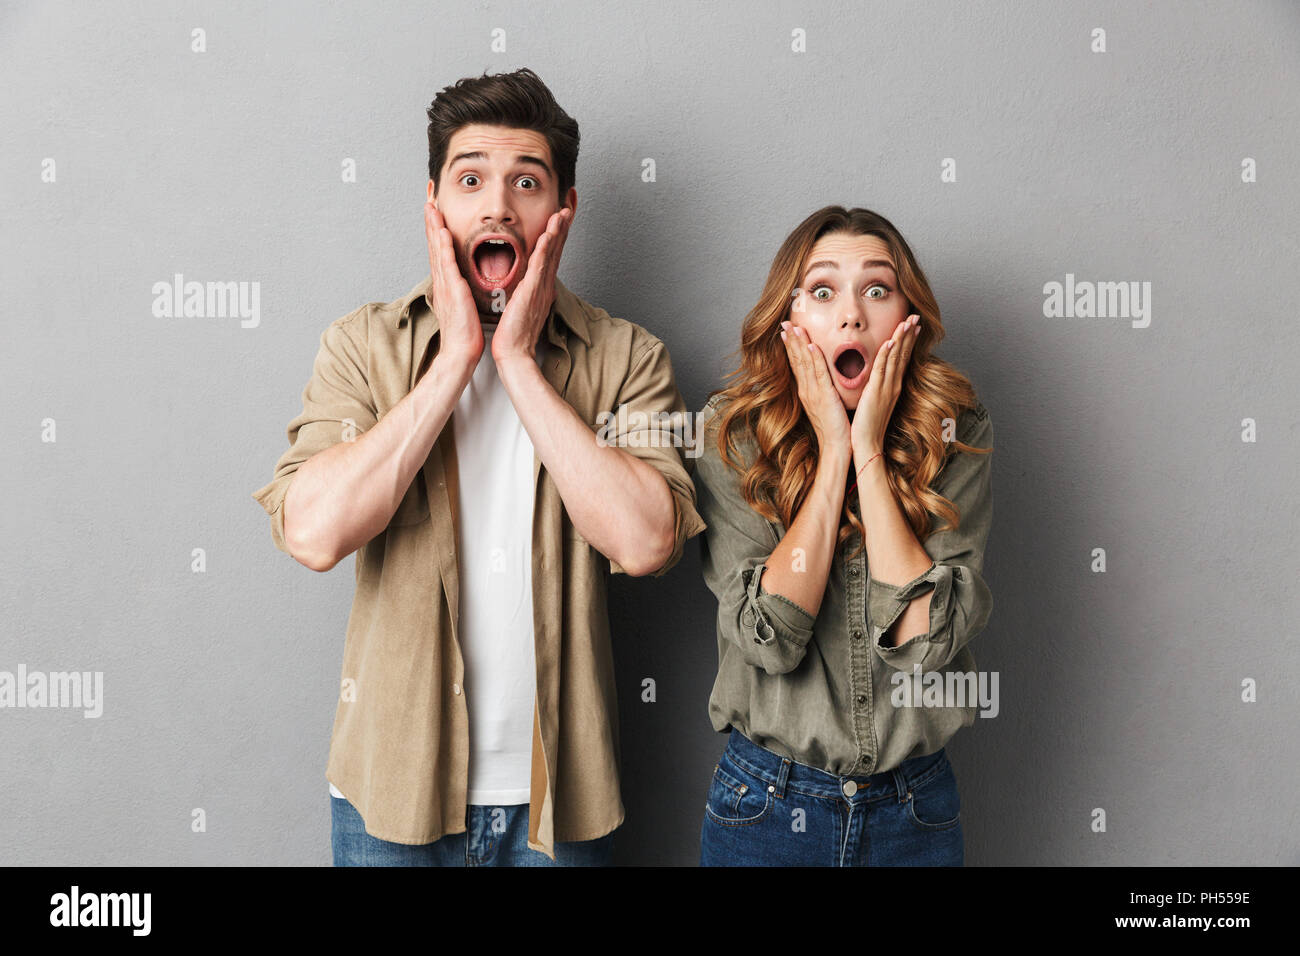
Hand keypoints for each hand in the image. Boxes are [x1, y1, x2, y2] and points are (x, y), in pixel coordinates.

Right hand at [424, 202, 482, 372]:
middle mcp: (442, 281)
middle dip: (431, 220)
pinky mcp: (452, 291)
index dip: (436, 228)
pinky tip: (441, 232)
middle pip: (434, 244)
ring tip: (431, 205)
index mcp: (446, 283)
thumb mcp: (463, 304)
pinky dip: (443, 247)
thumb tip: (462, 281)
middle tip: (429, 197)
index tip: (435, 209)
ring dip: (433, 226)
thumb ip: (461, 290)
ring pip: (437, 250)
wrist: (461, 352)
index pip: (440, 250)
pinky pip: (447, 265)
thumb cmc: (465, 332)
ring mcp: (445, 285)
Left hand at [491, 207, 572, 363]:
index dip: (558, 231)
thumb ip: (527, 290)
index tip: (562, 212)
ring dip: (558, 231)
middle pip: (557, 248)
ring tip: (563, 211)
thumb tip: (530, 282)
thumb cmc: (514, 333)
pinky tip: (550, 234)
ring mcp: (541, 287)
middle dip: (564, 224)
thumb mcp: (521, 305)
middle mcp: (545, 284)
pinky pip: (540, 267)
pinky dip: (546, 249)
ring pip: (552, 253)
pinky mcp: (533, 293)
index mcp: (541, 285)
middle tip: (570, 202)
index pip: (552, 252)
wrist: (514, 353)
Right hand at [780, 320, 851, 462]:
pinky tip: (810, 345)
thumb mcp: (826, 405)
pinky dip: (814, 358)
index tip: (786, 332)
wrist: (835, 447)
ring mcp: (813, 392)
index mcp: (807, 391)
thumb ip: (823, 390)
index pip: (797, 364)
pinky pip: (818, 373)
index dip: (791, 347)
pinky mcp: (824, 396)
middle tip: (784, 322)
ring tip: (793, 327)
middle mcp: (806, 390)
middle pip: (796, 360)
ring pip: (804, 363)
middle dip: (790, 340)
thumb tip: (825, 379)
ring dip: (798, 343)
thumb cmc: (834, 428)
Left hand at [850, 314, 920, 459]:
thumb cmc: (868, 425)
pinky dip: (887, 355)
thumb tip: (877, 378)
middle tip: (916, 316)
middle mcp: (893, 384)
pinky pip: (882, 370)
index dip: (908, 341)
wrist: (867, 443)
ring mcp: (887, 388)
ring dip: (902, 338)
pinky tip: (890, 342)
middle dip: (909, 334)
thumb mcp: (875, 401)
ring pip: (896, 358)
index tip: (912, 325)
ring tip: (908, 321)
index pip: (902, 358)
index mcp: (892, 386)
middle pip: (903, 354)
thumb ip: (877, 387)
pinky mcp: (877, 392)